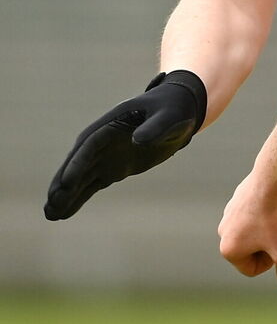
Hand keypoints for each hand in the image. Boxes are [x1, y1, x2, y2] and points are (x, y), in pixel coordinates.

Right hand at [44, 70, 207, 220]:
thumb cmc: (174, 109)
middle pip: (78, 162)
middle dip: (64, 182)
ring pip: (81, 177)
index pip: (89, 145)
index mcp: (112, 123)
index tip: (67, 184)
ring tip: (50, 215)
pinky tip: (62, 214)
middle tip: (51, 204)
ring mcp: (106, 155)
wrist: (180, 111)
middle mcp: (103, 140)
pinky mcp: (112, 168)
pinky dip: (77, 198)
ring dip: (66, 194)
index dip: (77, 164)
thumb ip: (155, 127)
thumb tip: (138, 140)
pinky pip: (90, 185)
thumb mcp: (169, 116)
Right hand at [218, 172, 276, 292]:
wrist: (271, 181)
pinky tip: (270, 204)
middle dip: (265, 245)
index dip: (270, 262)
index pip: (251, 270)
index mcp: (228, 250)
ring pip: (251, 233)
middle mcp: (223, 234)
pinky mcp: (235, 201)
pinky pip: (252, 216)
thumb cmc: (275, 219)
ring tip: (274, 218)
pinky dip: (262, 215)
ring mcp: (227, 216)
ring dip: (264, 230)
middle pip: (250, 252)